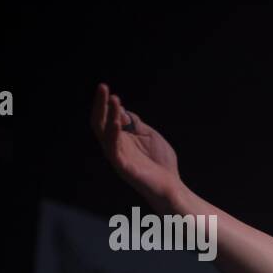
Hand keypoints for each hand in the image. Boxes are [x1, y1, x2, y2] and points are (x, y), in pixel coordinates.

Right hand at [91, 82, 181, 208]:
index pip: (107, 118)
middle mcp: (115, 146)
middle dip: (101, 104)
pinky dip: (113, 135)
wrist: (171, 185)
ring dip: (109, 115)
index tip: (108, 89)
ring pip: (106, 133)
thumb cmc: (160, 162)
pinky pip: (113, 150)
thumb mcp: (148, 135)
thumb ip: (135, 123)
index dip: (107, 104)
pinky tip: (116, 122)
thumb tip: (122, 109)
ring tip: (114, 100)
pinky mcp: (123, 167)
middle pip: (101, 123)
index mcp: (120, 139)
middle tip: (102, 87)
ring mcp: (118, 157)